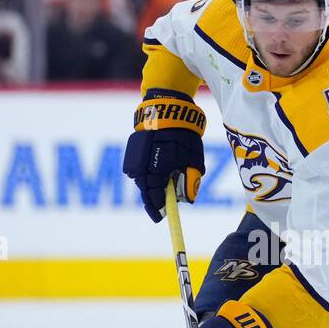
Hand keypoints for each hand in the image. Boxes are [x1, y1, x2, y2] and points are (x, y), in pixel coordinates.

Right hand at [122, 91, 206, 221]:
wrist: (167, 111)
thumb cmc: (184, 135)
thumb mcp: (194, 159)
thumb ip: (191, 179)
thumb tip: (188, 198)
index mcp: (158, 169)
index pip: (156, 195)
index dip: (158, 207)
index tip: (162, 216)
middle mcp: (143, 166)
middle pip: (146, 189)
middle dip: (152, 199)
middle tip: (158, 209)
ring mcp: (136, 158)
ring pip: (140, 179)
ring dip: (149, 186)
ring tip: (158, 191)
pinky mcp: (134, 151)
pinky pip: (139, 168)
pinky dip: (146, 173)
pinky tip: (154, 175)